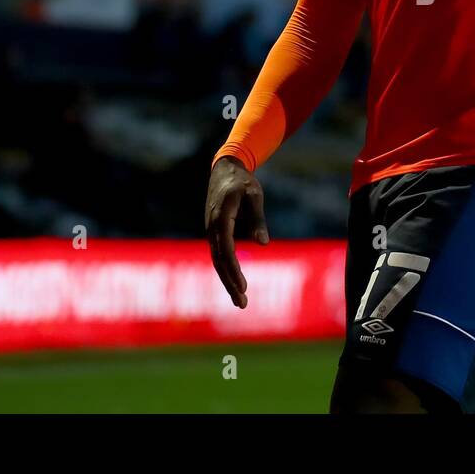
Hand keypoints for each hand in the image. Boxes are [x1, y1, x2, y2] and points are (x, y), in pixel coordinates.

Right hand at [205, 156, 269, 307]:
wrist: (225, 169)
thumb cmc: (242, 182)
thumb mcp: (254, 195)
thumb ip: (257, 218)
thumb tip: (263, 243)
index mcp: (220, 218)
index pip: (226, 250)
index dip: (234, 270)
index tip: (243, 287)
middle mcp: (212, 228)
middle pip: (219, 261)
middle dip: (230, 283)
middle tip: (242, 304)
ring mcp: (211, 231)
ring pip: (217, 261)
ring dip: (227, 281)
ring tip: (240, 300)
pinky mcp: (214, 232)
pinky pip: (219, 255)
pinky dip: (225, 270)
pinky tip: (234, 283)